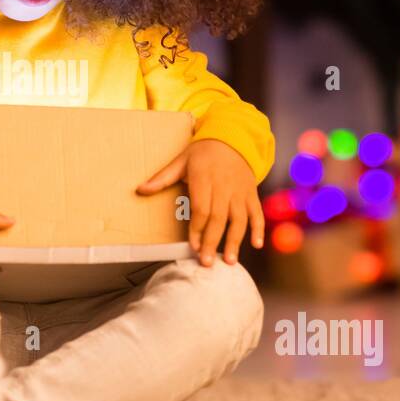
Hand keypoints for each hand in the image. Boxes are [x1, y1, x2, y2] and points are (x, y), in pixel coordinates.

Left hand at [136, 139, 264, 266]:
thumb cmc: (203, 152)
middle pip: (219, 218)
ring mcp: (240, 191)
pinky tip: (256, 245)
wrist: (233, 138)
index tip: (192, 246)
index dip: (196, 228)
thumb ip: (162, 178)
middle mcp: (224, 187)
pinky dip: (259, 228)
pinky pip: (257, 212)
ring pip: (239, 219)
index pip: (201, 208)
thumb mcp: (181, 160)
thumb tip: (140, 190)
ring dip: (235, 241)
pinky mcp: (251, 194)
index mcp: (205, 178)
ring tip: (229, 261)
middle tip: (206, 262)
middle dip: (212, 241)